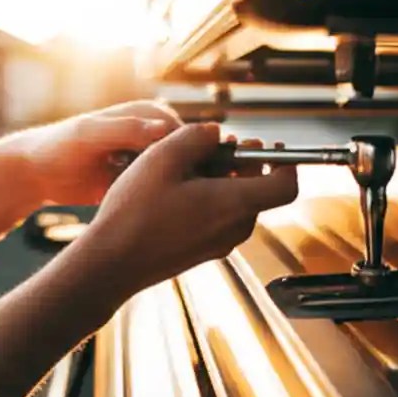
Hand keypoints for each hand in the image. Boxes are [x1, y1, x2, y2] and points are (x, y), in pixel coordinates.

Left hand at [5, 100, 182, 205]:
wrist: (35, 173)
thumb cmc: (58, 145)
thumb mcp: (91, 134)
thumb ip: (127, 129)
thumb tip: (167, 128)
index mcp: (147, 114)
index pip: (184, 133)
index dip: (192, 155)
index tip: (184, 181)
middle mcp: (151, 135)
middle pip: (185, 157)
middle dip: (185, 178)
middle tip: (174, 202)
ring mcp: (145, 160)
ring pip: (174, 177)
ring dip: (172, 193)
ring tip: (158, 210)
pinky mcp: (137, 183)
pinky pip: (156, 194)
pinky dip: (157, 204)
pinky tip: (148, 216)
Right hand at [78, 123, 298, 298]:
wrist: (111, 263)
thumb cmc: (135, 213)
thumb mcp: (163, 158)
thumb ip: (196, 137)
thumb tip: (215, 133)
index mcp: (235, 204)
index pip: (286, 185)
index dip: (285, 162)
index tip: (269, 146)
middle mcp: (235, 228)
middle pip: (259, 190)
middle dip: (242, 164)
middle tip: (213, 147)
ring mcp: (220, 243)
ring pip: (237, 203)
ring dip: (222, 180)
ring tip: (186, 167)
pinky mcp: (203, 251)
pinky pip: (219, 218)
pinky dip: (209, 198)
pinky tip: (176, 190)